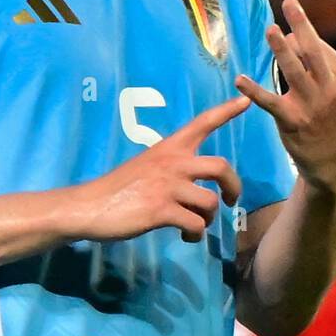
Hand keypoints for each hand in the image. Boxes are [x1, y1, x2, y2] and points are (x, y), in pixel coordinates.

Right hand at [74, 96, 248, 243]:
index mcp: (169, 147)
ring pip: (211, 202)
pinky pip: (195, 224)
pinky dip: (195, 235)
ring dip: (208, 219)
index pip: (202, 122)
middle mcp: (172, 162)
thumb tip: (195, 186)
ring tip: (196, 226)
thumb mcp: (147, 165)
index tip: (247, 99)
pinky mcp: (162, 210)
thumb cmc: (118, 188)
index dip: (227, 110)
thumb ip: (172, 168)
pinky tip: (185, 236)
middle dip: (234, 186)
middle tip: (232, 200)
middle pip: (221, 167)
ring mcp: (168, 186)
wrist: (89, 206)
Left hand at [235, 0, 335, 196]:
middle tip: (289, 3)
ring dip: (281, 49)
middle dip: (301, 25)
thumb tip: (296, 37)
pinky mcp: (293, 121)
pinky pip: (271, 102)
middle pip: (313, 51)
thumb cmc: (333, 121)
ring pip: (294, 71)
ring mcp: (312, 105)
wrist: (334, 163)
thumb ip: (322, 67)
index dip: (304, 33)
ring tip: (271, 30)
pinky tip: (240, 80)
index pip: (321, 48)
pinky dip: (253, 91)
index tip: (290, 23)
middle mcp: (331, 89)